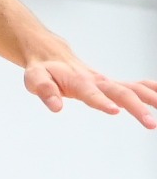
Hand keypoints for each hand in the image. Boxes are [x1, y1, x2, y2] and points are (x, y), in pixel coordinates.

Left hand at [22, 42, 156, 126]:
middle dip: (138, 108)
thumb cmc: (43, 69)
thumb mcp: (34, 79)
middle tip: (152, 124)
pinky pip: (138, 86)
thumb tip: (56, 107)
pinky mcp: (113, 85)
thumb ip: (45, 91)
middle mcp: (97, 81)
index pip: (91, 93)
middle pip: (121, 93)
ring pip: (135, 88)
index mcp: (78, 82)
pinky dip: (153, 89)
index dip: (102, 101)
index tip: (115, 110)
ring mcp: (107, 82)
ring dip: (153, 98)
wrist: (51, 54)